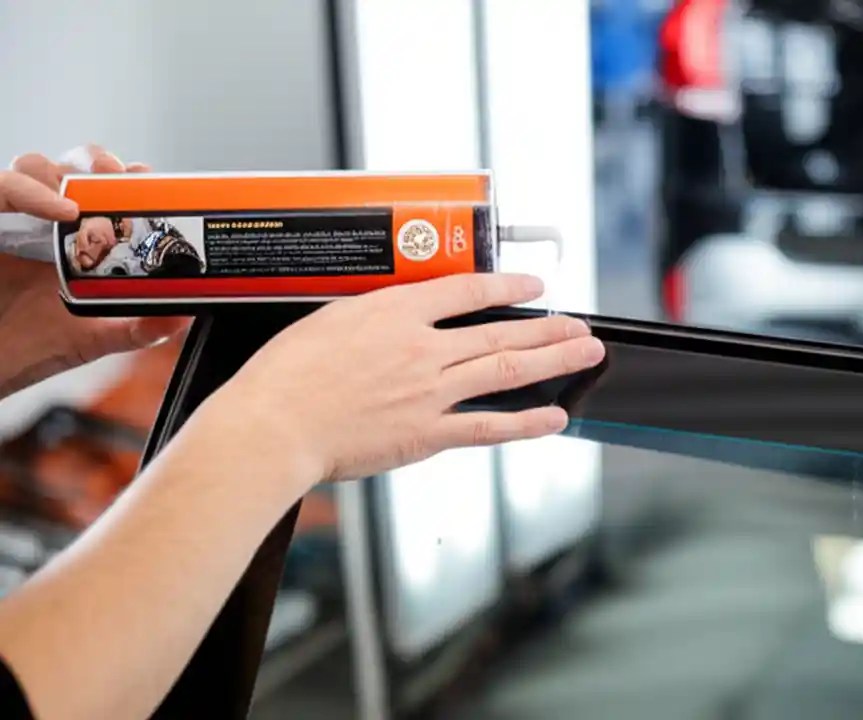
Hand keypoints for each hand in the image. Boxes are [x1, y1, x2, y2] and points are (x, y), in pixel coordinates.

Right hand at [0, 147, 187, 398]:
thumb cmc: (33, 346)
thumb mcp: (96, 338)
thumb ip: (141, 328)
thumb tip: (184, 315)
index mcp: (76, 240)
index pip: (101, 190)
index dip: (123, 177)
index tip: (146, 178)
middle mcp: (44, 223)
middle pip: (70, 167)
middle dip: (97, 162)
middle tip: (120, 176)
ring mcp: (11, 221)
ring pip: (33, 166)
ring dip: (65, 172)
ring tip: (91, 196)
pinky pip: (2, 188)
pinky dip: (32, 191)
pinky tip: (64, 211)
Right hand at [206, 273, 605, 487]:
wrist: (272, 426)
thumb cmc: (284, 377)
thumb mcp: (327, 321)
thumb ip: (372, 315)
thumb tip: (397, 312)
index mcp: (394, 312)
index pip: (467, 291)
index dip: (507, 287)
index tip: (532, 286)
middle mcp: (421, 348)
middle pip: (501, 332)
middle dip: (549, 328)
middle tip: (582, 325)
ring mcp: (429, 391)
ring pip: (506, 371)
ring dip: (553, 361)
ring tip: (586, 353)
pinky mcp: (427, 433)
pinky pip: (488, 427)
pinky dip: (526, 423)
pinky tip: (554, 418)